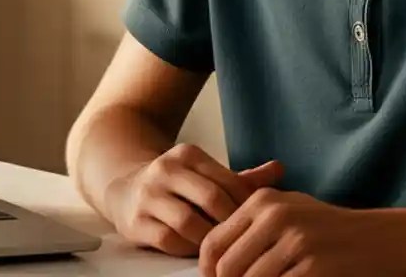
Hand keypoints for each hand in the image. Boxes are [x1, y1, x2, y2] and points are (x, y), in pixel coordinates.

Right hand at [104, 144, 284, 256]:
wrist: (125, 189)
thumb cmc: (178, 186)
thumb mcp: (206, 174)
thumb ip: (242, 177)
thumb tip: (280, 169)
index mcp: (188, 155)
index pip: (227, 180)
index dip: (246, 205)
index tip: (258, 221)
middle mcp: (165, 170)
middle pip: (210, 198)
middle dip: (231, 222)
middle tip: (245, 238)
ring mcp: (148, 196)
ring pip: (188, 221)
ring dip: (210, 239)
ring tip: (223, 247)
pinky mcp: (135, 221)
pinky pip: (168, 240)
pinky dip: (187, 248)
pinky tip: (197, 250)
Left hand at [199, 188, 371, 276]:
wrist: (382, 239)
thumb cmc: (328, 229)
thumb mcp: (288, 210)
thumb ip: (250, 227)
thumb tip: (212, 263)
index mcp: (263, 201)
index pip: (213, 244)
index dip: (208, 273)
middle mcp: (275, 217)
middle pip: (227, 269)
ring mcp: (296, 242)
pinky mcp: (315, 268)